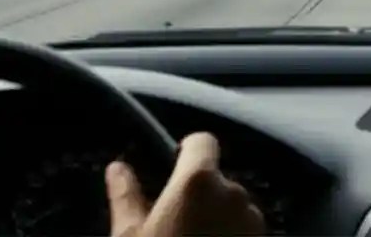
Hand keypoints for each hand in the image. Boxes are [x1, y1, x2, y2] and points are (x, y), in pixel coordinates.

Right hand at [105, 132, 263, 236]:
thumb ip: (126, 196)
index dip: (187, 150)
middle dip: (199, 194)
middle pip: (217, 179)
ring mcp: (253, 222)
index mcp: (198, 182)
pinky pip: (245, 231)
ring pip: (233, 207)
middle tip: (173, 224)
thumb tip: (117, 168)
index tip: (172, 165)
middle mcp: (233, 194)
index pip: (203, 142)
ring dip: (217, 218)